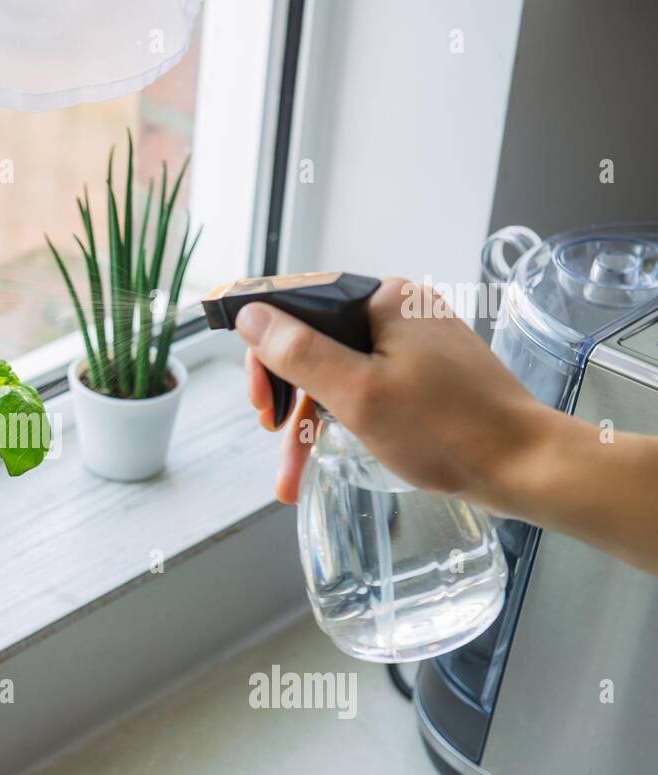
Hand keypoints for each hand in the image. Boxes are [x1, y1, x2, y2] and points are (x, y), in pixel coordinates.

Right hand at [236, 277, 551, 508]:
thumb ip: (298, 351)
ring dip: (307, 420)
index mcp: (383, 301)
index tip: (256, 397)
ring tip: (290, 473)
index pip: (299, 306)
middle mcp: (397, 313)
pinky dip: (339, 422)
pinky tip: (323, 455)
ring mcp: (412, 345)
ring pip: (336, 373)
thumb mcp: (357, 393)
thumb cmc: (448, 430)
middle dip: (285, 393)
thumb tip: (250, 316)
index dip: (264, 351)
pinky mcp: (422, 376)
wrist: (524, 467)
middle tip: (270, 429)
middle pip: (314, 343)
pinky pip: (364, 388)